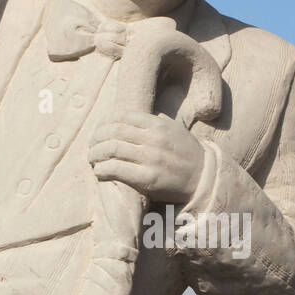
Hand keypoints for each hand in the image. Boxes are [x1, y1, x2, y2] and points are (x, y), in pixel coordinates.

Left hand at [88, 109, 204, 203]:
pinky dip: (102, 169)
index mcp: (157, 125)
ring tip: (92, 159)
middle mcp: (153, 139)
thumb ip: (154, 122)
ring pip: (111, 149)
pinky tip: (99, 171)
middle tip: (91, 146)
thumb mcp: (174, 130)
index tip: (98, 131)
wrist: (204, 178)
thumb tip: (130, 116)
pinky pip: (117, 169)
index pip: (121, 116)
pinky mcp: (148, 178)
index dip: (104, 123)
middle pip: (113, 132)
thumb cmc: (186, 154)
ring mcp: (150, 158)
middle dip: (96, 139)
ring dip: (96, 154)